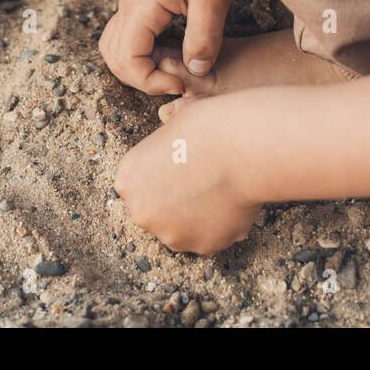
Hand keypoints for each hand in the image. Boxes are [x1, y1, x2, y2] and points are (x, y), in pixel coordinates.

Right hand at [99, 0, 243, 94]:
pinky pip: (132, 29)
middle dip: (142, 77)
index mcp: (141, 3)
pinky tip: (178, 45)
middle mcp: (129, 1)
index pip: (125, 60)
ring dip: (142, 63)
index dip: (151, 81)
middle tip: (180, 79)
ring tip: (178, 64)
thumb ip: (203, 38)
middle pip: (113, 56)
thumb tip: (195, 72)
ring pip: (119, 43)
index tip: (184, 82)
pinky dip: (146, 47)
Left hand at [115, 98, 261, 253]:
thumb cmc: (208, 127)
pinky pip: (210, 238)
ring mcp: (171, 234)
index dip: (161, 176)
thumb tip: (170, 130)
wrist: (241, 148)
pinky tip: (231, 202)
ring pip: (182, 229)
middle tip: (201, 181)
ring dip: (196, 217)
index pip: (139, 185)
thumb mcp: (174, 123)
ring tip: (220, 190)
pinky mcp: (202, 246)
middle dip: (174, 202)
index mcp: (128, 179)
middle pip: (156, 212)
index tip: (181, 167)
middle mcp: (142, 213)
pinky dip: (220, 226)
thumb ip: (165, 142)